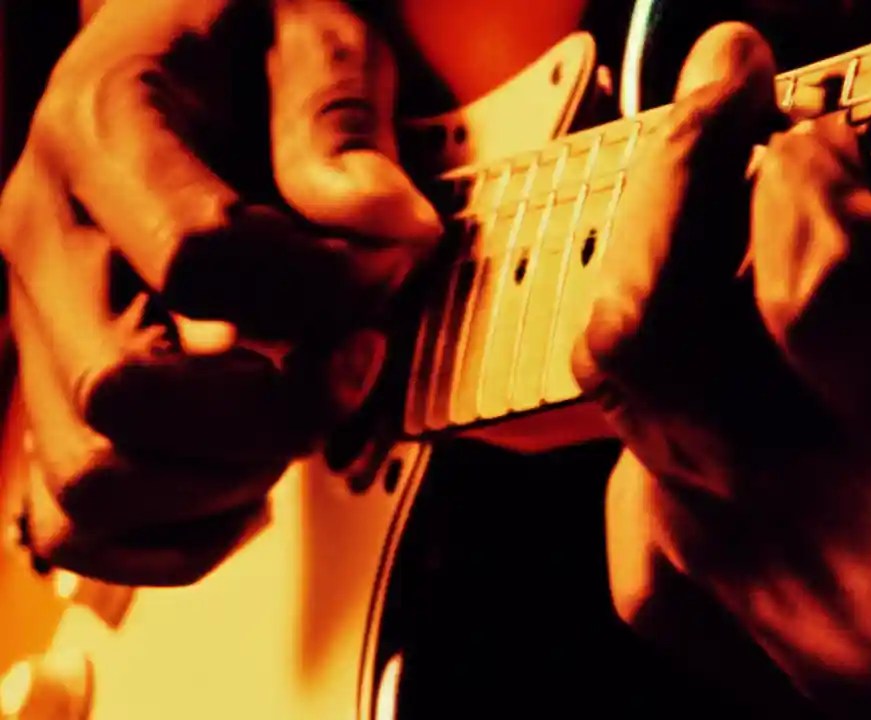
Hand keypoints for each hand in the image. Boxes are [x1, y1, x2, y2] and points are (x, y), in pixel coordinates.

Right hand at [1, 0, 439, 585]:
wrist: (188, 39)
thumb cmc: (246, 32)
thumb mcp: (314, 33)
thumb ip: (340, 126)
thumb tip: (391, 230)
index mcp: (100, 130)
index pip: (201, 259)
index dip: (323, 290)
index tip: (389, 269)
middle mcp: (41, 236)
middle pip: (124, 393)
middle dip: (272, 407)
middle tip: (353, 365)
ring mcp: (39, 324)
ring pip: (92, 478)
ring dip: (227, 476)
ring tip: (302, 416)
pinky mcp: (59, 387)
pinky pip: (74, 521)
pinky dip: (172, 534)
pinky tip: (251, 482)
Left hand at [577, 22, 870, 707]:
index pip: (811, 290)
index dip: (800, 178)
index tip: (811, 131)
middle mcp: (832, 558)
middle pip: (652, 356)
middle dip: (665, 203)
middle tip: (708, 128)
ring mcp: (779, 616)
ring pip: (635, 437)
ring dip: (660, 310)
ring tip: (706, 242)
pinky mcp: (762, 656)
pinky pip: (647, 556)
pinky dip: (661, 462)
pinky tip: (711, 414)